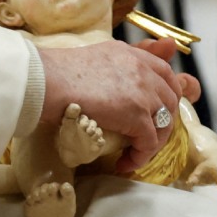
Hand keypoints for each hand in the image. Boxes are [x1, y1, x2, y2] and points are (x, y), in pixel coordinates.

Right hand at [35, 37, 194, 173]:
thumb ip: (115, 65)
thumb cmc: (56, 73)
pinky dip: (139, 156)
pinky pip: (149, 142)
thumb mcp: (91, 61)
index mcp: (130, 54)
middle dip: (162, 121)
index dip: (165, 93)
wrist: (45, 81)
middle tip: (144, 136)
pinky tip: (124, 163)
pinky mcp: (136, 115)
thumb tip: (138, 67)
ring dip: (152, 142)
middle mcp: (141, 69)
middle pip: (171, 98)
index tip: (154, 111)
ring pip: (164, 123)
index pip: (164, 71)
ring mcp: (142, 91)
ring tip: (133, 154)